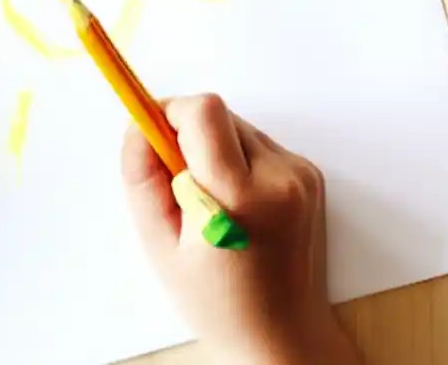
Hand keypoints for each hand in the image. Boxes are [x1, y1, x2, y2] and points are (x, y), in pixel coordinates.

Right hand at [122, 95, 358, 364]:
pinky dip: (237, 163)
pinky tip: (236, 206)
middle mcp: (281, 177)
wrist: (283, 336)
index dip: (169, 114)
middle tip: (179, 189)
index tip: (150, 135)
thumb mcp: (159, 245)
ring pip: (237, 127)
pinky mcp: (310, 174)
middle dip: (188, 139)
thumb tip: (137, 123)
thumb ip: (141, 176)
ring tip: (210, 204)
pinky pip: (258, 145)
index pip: (203, 111)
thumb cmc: (218, 302)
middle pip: (218, 115)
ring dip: (213, 151)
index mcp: (241, 197)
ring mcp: (301, 175)